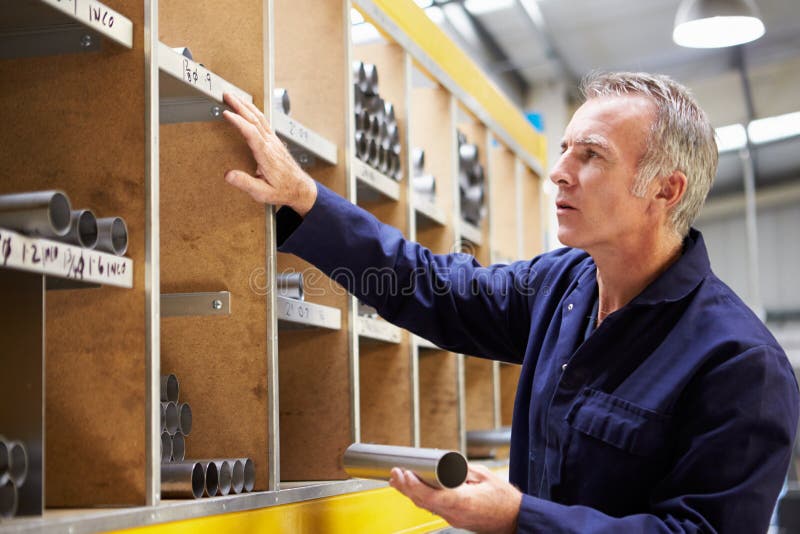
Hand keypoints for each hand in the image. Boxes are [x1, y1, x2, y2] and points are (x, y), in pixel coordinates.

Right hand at [221, 92, 317, 215]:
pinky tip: (249, 109)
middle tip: (227, 95)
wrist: (300, 189)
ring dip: (247, 106)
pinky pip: (264, 122)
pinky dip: (253, 112)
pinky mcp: (275, 141)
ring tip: (235, 97)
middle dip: (240, 106)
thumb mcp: (263, 193)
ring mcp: (274, 141)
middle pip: (255, 119)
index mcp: (267, 155)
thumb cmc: (283, 190)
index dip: (239, 121)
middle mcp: (271, 145)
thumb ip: (245, 183)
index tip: (227, 113)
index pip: (251, 133)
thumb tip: (228, 175)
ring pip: (260, 118)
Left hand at [389, 463, 521, 533]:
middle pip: (423, 502)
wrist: (515, 519)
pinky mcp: (455, 518)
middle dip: (406, 487)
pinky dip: (421, 498)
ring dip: (411, 493)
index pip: (429, 496)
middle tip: (395, 473)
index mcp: (461, 502)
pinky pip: (433, 508)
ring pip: (426, 506)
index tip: (404, 473)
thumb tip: (445, 462)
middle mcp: (454, 514)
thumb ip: (463, 470)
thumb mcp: (484, 477)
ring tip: (398, 480)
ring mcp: (454, 518)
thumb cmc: (504, 500)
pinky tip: (415, 490)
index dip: (413, 485)